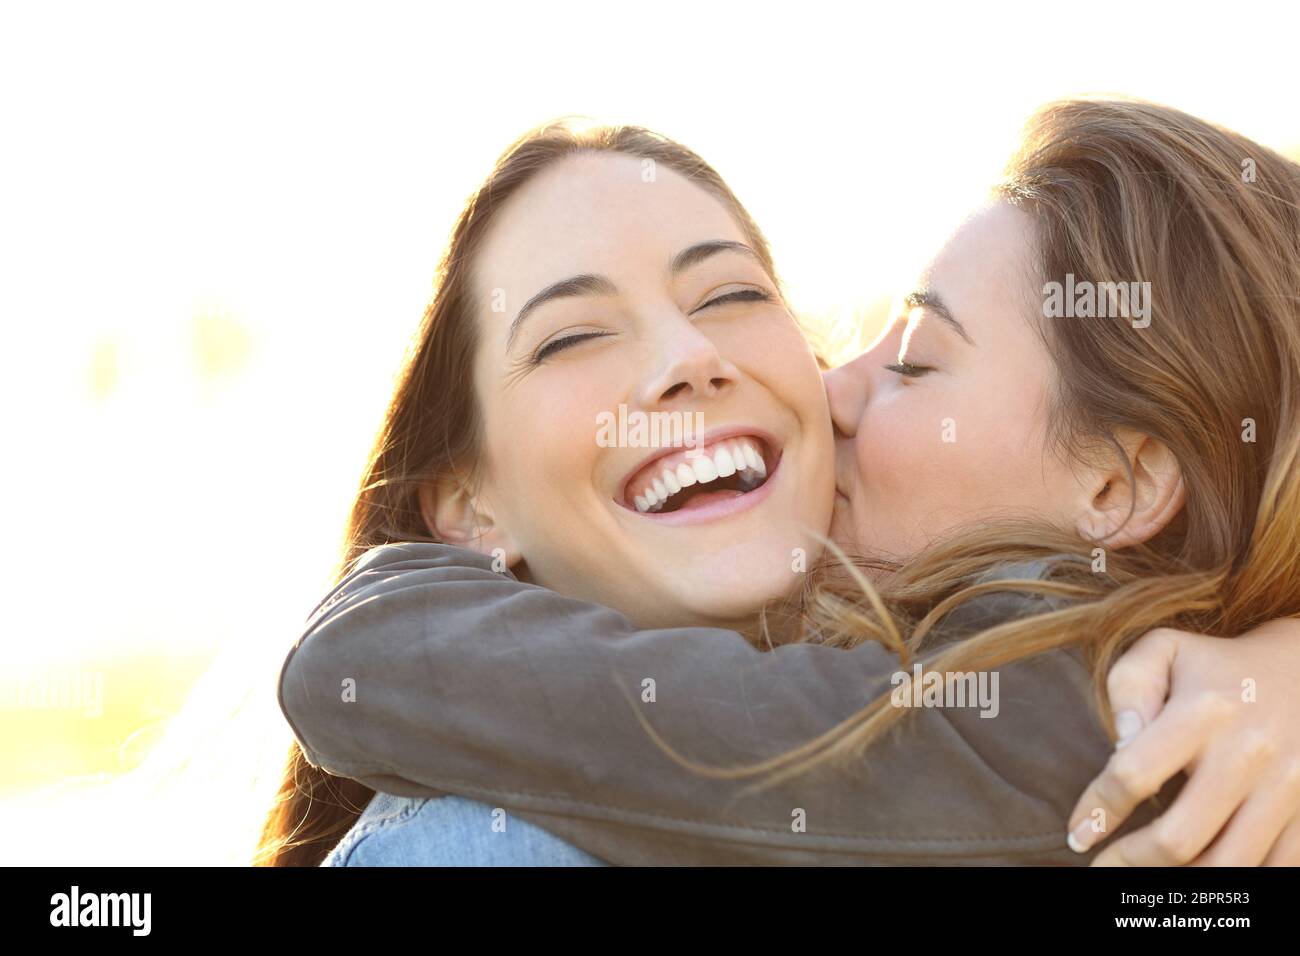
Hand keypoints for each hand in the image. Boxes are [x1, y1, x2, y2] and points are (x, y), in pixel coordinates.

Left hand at [1066, 619, 1299, 864]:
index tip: (1078, 834)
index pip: (1133, 773)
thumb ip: (1129, 686)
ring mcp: (1288, 789)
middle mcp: (1250, 754)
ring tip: (1143, 877)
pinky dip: (1229, 883)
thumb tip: (1121, 740)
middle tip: (1103, 866)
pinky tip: (1197, 874)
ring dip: (1177, 883)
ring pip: (1225, 866)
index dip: (1098, 810)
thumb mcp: (1163, 651)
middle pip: (1178, 838)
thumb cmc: (1215, 666)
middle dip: (1129, 861)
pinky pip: (1273, 869)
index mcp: (1205, 711)